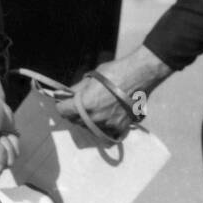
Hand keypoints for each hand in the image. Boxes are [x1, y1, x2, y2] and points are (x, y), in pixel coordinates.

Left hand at [53, 46, 170, 140]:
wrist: (141, 74)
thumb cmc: (115, 72)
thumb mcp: (91, 78)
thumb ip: (76, 90)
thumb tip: (65, 95)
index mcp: (85, 105)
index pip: (63, 111)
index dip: (62, 105)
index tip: (64, 102)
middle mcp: (95, 118)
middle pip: (75, 121)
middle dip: (74, 112)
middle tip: (80, 103)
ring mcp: (108, 125)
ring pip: (90, 128)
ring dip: (88, 120)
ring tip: (96, 108)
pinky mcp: (120, 128)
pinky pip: (105, 131)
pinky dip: (103, 124)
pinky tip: (107, 114)